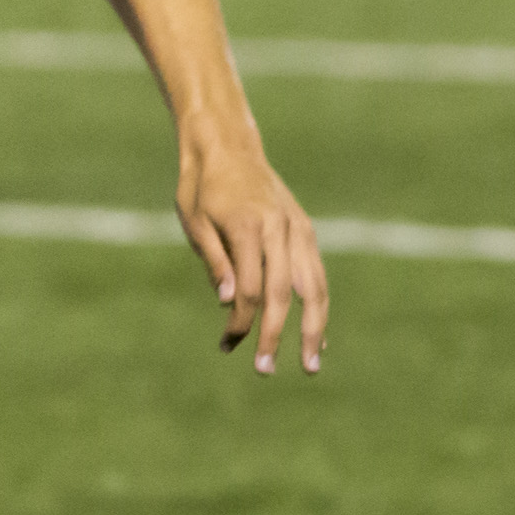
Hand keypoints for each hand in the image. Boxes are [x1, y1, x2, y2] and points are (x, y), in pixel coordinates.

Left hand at [176, 131, 327, 375]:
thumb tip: (230, 304)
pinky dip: (319, 306)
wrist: (228, 145)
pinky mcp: (305, 231)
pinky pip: (317, 275)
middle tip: (266, 369)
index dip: (241, 322)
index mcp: (248, 227)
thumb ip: (216, 263)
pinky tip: (318, 334)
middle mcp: (280, 229)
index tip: (227, 344)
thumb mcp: (195, 222)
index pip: (251, 289)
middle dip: (277, 335)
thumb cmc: (202, 186)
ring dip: (314, 329)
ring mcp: (298, 229)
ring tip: (312, 364)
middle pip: (286, 294)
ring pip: (314, 287)